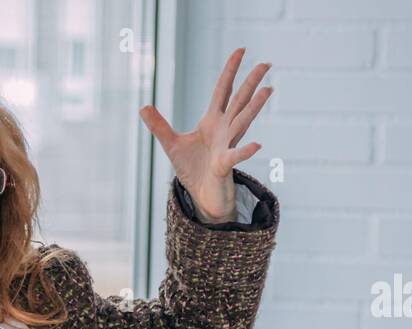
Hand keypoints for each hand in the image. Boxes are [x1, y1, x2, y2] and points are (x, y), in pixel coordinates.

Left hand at [140, 48, 270, 223]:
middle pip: (239, 100)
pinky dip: (245, 152)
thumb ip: (159, 126)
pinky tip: (256, 146)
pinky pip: (235, 157)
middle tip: (266, 62)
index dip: (230, 70)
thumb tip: (142, 107)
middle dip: (251, 82)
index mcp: (213, 121)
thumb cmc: (193, 169)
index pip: (223, 90)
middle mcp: (224, 130)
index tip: (241, 50)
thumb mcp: (172, 144)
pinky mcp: (224, 166)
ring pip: (242, 123)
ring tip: (268, 90)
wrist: (202, 196)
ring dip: (255, 107)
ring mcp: (227, 146)